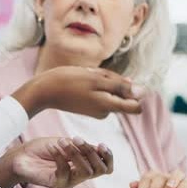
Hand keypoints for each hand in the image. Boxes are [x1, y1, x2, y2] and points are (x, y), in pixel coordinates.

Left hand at [0, 136, 113, 187]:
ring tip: (63, 141)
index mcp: (83, 165)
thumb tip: (99, 148)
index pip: (106, 168)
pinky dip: (60, 156)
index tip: (101, 144)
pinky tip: (52, 147)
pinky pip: (65, 172)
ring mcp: (68, 181)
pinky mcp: (56, 184)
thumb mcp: (66, 143)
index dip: (108, 157)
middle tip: (77, 138)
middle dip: (92, 152)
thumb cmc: (42, 149)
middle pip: (99, 170)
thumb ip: (82, 147)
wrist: (20, 156)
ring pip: (86, 172)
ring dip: (76, 153)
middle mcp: (78, 176)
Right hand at [12, 66, 144, 118]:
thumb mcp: (97, 80)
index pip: (136, 107)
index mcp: (109, 107)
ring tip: (85, 75)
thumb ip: (121, 88)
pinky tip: (80, 78)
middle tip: (96, 75)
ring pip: (110, 89)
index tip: (121, 82)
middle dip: (114, 80)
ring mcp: (96, 108)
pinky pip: (99, 90)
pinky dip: (93, 82)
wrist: (43, 90)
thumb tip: (143, 94)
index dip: (135, 93)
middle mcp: (105, 111)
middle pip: (122, 93)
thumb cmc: (69, 82)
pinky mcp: (88, 104)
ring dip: (102, 79)